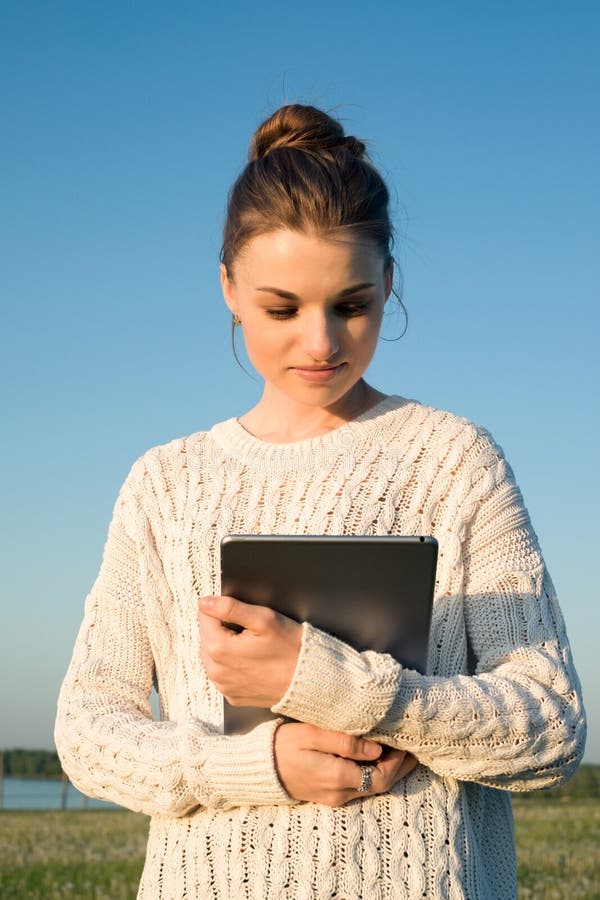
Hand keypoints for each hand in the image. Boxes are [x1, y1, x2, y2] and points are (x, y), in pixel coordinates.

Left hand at [198, 595, 301, 706]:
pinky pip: (223, 673)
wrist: (309, 680)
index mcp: (218, 648)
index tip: (244, 617)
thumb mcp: (263, 618)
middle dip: (223, 628)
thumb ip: (230, 607)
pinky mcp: (233, 696)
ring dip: (225, 646)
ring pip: (212, 655)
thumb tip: (204, 602)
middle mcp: (215, 671)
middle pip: (206, 636)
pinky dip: (232, 664)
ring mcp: (224, 686)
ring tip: (252, 646)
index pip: (205, 615)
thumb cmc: (290, 647)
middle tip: (251, 631)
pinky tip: (252, 661)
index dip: (224, 610)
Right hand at [274, 722, 417, 806]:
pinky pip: (360, 787)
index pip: (381, 775)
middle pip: (381, 785)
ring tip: (401, 749)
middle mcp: (339, 793)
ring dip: (389, 770)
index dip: (398, 761)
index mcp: (338, 777)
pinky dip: (374, 773)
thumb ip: (345, 741)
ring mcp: (334, 798)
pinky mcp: (329, 796)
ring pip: (372, 787)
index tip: (408, 740)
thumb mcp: (312, 734)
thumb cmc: (284, 744)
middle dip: (400, 767)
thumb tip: (377, 748)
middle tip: (414, 746)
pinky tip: (378, 758)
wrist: (259, 768)